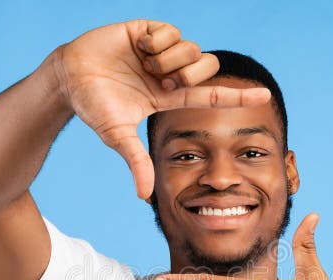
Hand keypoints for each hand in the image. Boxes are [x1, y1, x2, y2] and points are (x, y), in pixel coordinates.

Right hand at [52, 19, 271, 198]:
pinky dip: (153, 42)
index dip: (238, 96)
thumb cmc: (93, 107)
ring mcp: (162, 50)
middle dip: (187, 75)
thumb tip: (144, 196)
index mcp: (170, 96)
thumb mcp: (117, 135)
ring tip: (142, 64)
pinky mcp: (150, 29)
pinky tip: (136, 46)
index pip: (212, 96)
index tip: (264, 96)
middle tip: (159, 81)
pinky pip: (171, 32)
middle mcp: (172, 73)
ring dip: (167, 60)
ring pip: (192, 49)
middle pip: (207, 67)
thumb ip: (135, 161)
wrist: (68, 76)